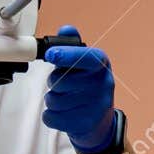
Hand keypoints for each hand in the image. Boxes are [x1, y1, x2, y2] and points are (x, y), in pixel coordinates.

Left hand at [42, 25, 116, 153]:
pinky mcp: (85, 124)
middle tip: (61, 84)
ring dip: (52, 100)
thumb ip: (72, 46)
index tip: (50, 54)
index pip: (86, 56)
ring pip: (54, 100)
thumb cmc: (89, 88)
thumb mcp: (85, 64)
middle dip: (53, 82)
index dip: (67, 54)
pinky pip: (52, 117)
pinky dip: (51, 116)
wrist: (100, 121)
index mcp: (101, 64)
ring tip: (64, 99)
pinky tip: (63, 114)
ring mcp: (96, 106)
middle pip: (60, 81)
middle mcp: (103, 84)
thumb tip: (66, 29)